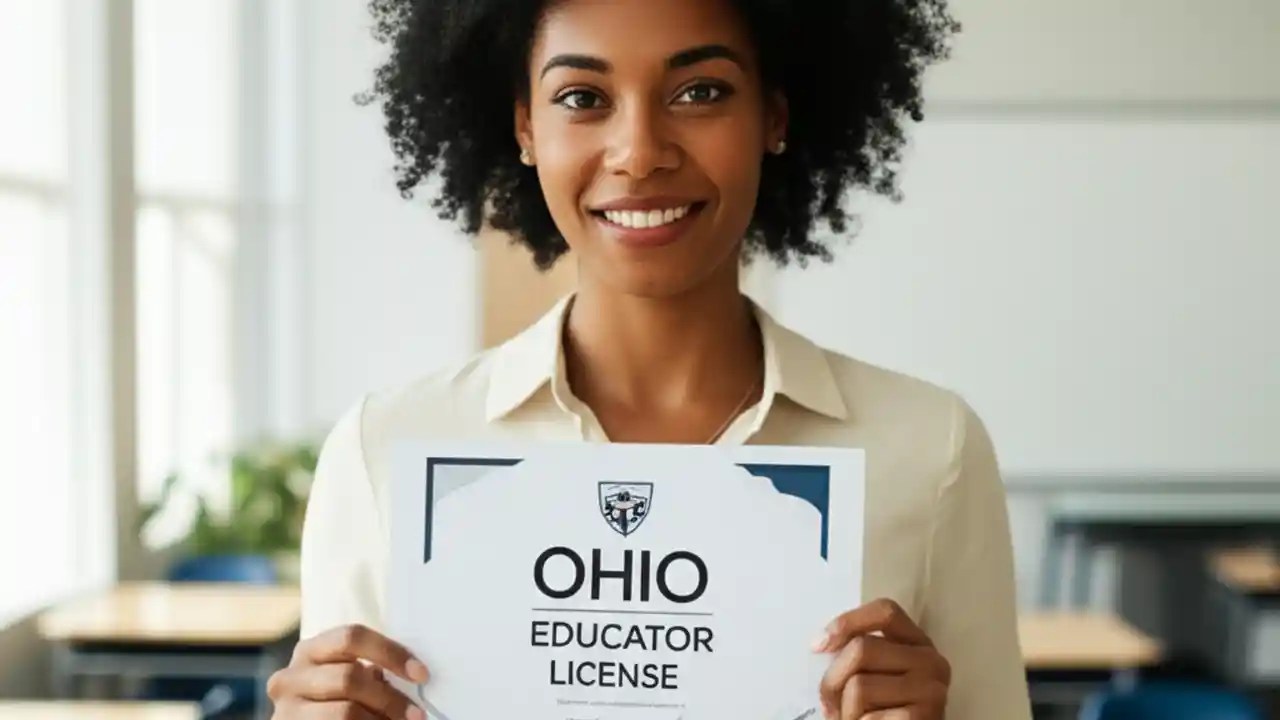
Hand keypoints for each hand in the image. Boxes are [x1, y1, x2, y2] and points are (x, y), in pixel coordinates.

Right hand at [268, 623, 428, 719]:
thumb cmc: (332, 702)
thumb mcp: (344, 679)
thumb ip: (368, 672)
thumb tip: (413, 675)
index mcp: (310, 651)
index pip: (352, 637)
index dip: (390, 653)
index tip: (421, 674)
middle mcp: (291, 677)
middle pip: (349, 677)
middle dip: (389, 698)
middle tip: (416, 714)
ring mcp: (287, 709)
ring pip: (345, 711)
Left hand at [813, 599, 949, 719]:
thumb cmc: (883, 710)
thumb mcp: (874, 674)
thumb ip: (859, 655)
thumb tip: (821, 645)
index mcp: (918, 643)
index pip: (885, 612)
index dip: (848, 622)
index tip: (818, 646)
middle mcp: (931, 661)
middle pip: (861, 648)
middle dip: (832, 680)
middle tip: (828, 704)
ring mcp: (931, 690)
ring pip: (859, 685)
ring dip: (845, 709)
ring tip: (854, 718)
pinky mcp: (924, 717)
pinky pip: (869, 717)